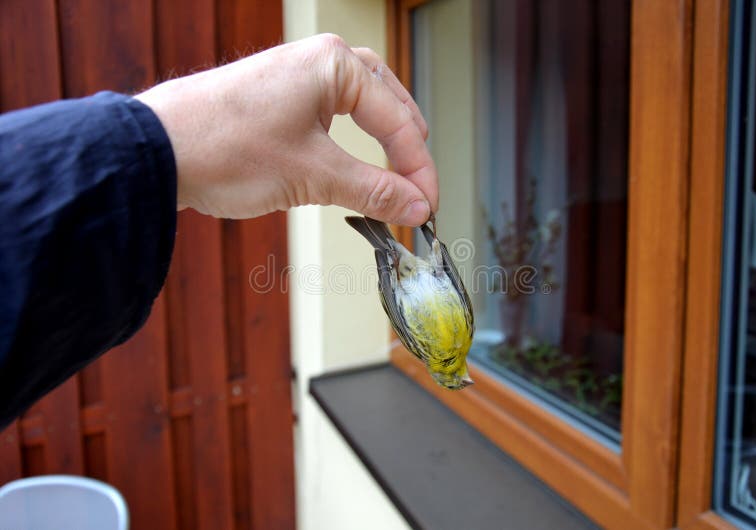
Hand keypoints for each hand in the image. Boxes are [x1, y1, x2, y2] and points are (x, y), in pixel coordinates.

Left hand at [135, 33, 437, 224]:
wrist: (156, 151)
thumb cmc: (225, 147)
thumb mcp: (312, 175)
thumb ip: (373, 190)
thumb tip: (415, 204)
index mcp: (335, 65)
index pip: (400, 121)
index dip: (419, 170)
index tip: (427, 207)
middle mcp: (318, 61)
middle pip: (388, 105)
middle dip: (406, 152)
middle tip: (417, 194)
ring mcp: (296, 77)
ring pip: (361, 108)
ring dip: (382, 144)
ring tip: (397, 177)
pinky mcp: (278, 98)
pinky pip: (332, 115)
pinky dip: (351, 143)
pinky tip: (354, 164)